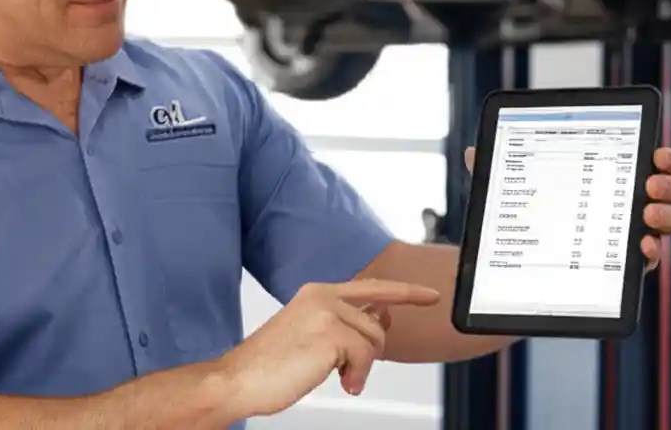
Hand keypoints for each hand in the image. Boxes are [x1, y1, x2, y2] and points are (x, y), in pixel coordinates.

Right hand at [213, 280, 439, 419]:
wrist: (239, 378)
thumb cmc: (270, 363)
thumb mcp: (312, 335)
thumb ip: (345, 323)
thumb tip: (381, 321)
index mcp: (317, 292)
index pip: (372, 287)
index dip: (405, 292)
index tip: (430, 296)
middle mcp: (322, 296)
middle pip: (377, 324)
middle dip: (369, 353)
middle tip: (345, 369)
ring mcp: (326, 312)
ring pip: (374, 341)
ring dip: (359, 367)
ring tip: (335, 375)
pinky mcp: (330, 333)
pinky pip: (365, 356)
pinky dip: (356, 375)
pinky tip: (340, 382)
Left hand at [464, 146, 670, 270]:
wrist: (519, 269)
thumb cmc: (526, 218)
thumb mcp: (511, 192)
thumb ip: (497, 171)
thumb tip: (472, 151)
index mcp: (609, 178)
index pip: (651, 163)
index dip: (665, 157)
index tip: (657, 153)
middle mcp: (627, 205)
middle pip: (668, 191)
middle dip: (669, 184)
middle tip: (650, 183)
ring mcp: (629, 235)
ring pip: (665, 223)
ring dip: (665, 216)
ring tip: (647, 214)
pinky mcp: (624, 265)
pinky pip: (648, 259)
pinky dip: (650, 252)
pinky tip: (641, 246)